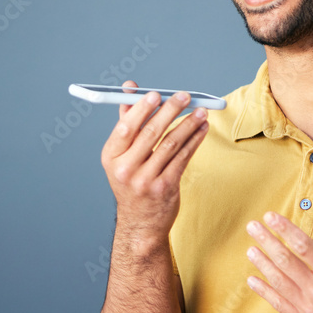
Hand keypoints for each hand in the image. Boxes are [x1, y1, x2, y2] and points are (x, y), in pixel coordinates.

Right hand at [101, 81, 208, 240]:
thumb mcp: (122, 156)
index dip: (141, 108)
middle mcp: (126, 169)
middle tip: (184, 96)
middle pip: (150, 132)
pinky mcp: (166, 187)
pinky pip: (183, 158)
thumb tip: (130, 89)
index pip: (126, 127)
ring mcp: (146, 180)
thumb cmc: (132, 182)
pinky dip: (194, 140)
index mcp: (111, 157)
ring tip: (200, 111)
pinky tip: (201, 129)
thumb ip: (127, 121)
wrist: (140, 223)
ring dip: (189, 124)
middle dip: (170, 110)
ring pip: (171, 144)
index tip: (157, 94)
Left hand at [244, 202, 312, 312]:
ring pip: (279, 282)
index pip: (302, 245)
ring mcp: (310, 310)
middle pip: (285, 260)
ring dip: (262, 263)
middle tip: (252, 227)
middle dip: (266, 241)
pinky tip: (253, 281)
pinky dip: (264, 292)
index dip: (284, 229)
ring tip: (250, 249)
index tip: (270, 216)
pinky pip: (279, 305)